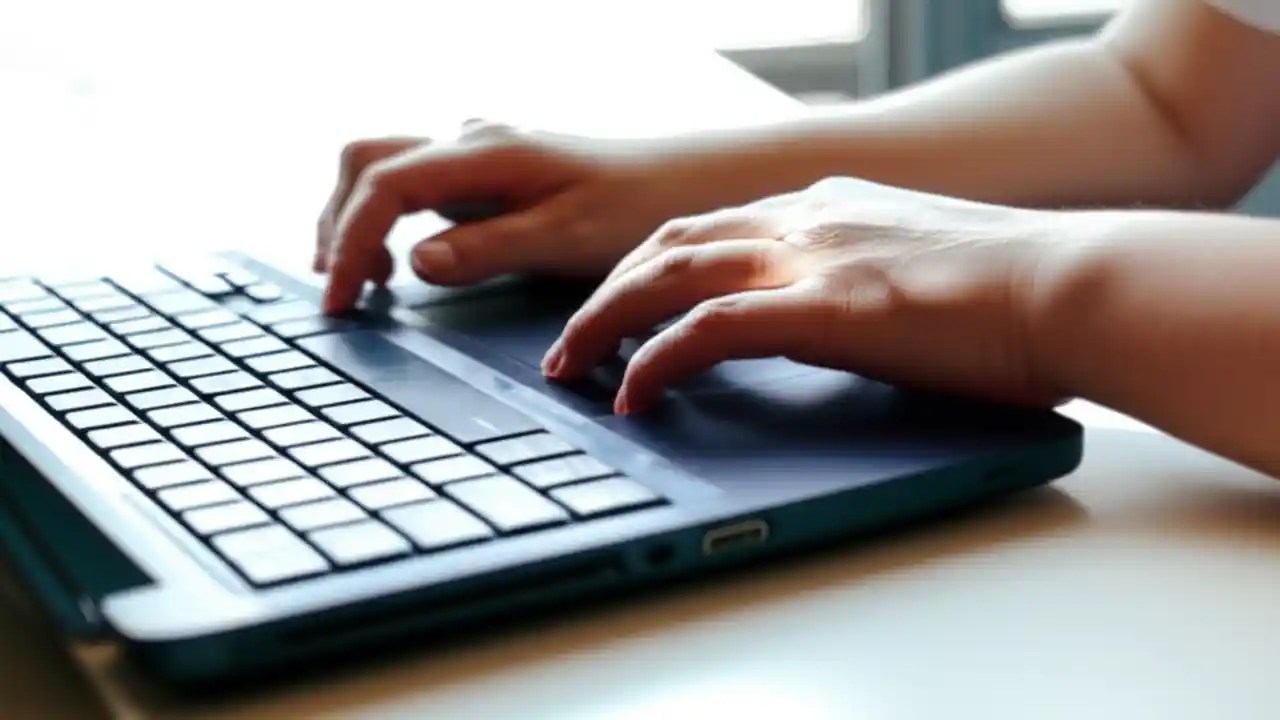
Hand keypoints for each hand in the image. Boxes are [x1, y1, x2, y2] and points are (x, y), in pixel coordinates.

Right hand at [316, 122, 730, 312]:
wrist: (684, 182)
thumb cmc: (635, 206)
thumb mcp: (564, 238)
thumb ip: (487, 248)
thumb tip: (415, 261)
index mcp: (483, 156)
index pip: (383, 187)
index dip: (350, 244)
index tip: (340, 302)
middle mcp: (470, 144)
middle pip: (365, 161)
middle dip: (339, 223)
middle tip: (343, 292)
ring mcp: (476, 156)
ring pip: (385, 168)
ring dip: (358, 218)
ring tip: (367, 282)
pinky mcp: (488, 174)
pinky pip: (415, 183)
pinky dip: (389, 218)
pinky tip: (406, 260)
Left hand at [542, 177, 1069, 413]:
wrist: (1077, 286)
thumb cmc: (1020, 291)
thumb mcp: (921, 268)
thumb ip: (866, 277)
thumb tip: (845, 313)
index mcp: (829, 208)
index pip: (711, 228)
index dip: (650, 265)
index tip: (621, 301)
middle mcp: (807, 221)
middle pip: (667, 243)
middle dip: (606, 291)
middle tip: (572, 340)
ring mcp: (811, 258)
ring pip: (667, 276)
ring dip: (605, 321)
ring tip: (573, 367)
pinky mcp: (823, 308)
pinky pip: (704, 332)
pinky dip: (657, 362)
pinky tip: (636, 396)